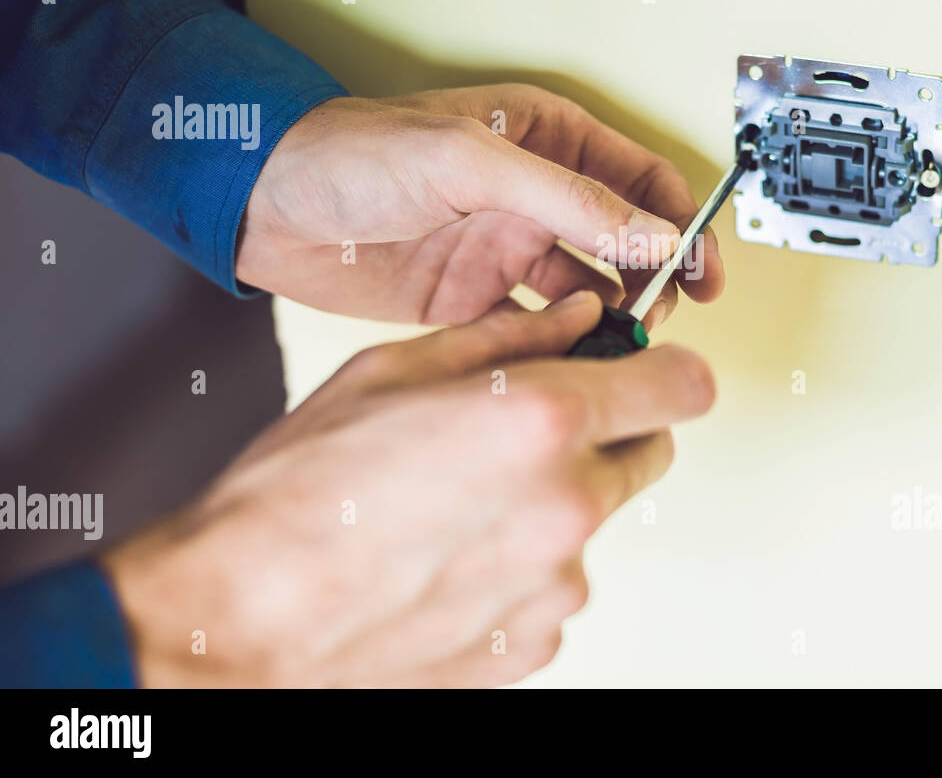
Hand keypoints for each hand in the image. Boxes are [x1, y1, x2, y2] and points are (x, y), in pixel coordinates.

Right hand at [99, 293, 714, 686]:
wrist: (243, 617)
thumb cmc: (299, 497)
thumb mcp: (393, 372)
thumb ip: (506, 337)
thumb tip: (574, 319)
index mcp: (540, 422)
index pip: (682, 385)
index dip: (667, 370)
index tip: (647, 369)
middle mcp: (566, 505)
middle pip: (650, 452)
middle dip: (608, 431)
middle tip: (531, 431)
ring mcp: (556, 584)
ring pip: (592, 521)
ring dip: (552, 505)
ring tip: (459, 506)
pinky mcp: (533, 639)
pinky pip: (553, 585)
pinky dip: (521, 567)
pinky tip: (449, 557)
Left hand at [235, 85, 725, 329]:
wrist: (266, 205)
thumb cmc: (354, 152)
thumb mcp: (473, 162)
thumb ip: (570, 200)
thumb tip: (653, 235)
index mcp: (549, 139)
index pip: (642, 182)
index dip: (683, 225)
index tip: (701, 273)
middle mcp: (536, 194)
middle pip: (626, 241)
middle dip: (655, 281)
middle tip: (660, 321)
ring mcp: (507, 247)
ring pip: (589, 289)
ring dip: (613, 318)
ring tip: (621, 349)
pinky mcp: (476, 296)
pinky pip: (539, 325)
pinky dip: (562, 345)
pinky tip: (569, 362)